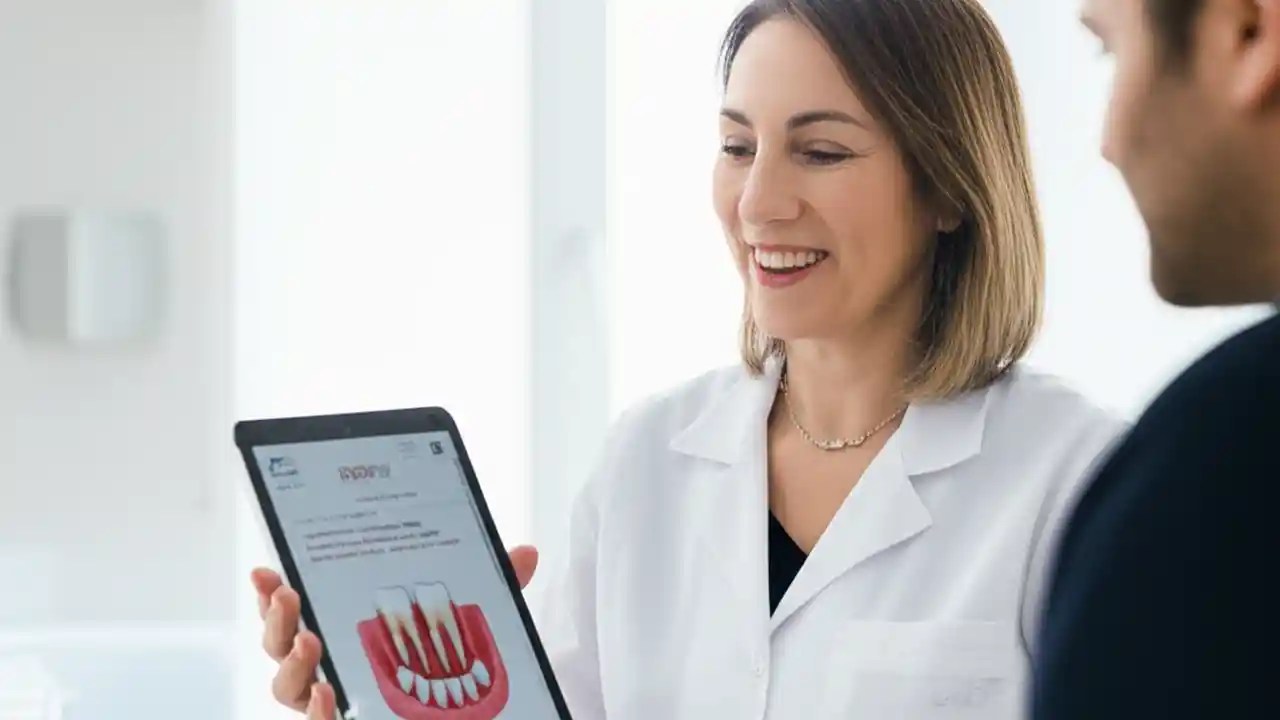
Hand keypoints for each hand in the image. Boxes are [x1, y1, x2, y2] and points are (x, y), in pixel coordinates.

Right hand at [250, 545, 539, 717]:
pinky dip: (318, 714)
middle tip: (289, 594)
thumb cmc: (445, 660)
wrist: (459, 711)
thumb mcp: (466, 618)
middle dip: (277, 620)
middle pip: (279, 648)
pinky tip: (329, 696)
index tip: (266, 569)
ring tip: (313, 640)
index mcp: (337, 633)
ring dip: (294, 664)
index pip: (292, 613)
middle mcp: (323, 671)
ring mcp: (330, 703)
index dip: (271, 594)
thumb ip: (488, 588)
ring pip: (289, 690)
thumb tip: (527, 552)